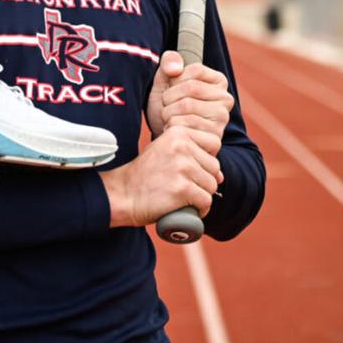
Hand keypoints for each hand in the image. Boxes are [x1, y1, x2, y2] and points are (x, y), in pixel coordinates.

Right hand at [100, 125, 223, 227]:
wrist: (122, 194)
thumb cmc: (144, 176)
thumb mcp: (164, 153)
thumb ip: (190, 155)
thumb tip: (221, 175)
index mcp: (178, 132)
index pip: (214, 143)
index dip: (207, 159)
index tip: (192, 170)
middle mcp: (182, 146)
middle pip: (214, 166)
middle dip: (204, 180)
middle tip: (186, 188)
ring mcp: (182, 167)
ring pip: (212, 185)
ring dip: (202, 196)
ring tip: (186, 199)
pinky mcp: (182, 188)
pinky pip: (205, 201)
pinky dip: (201, 210)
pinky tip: (189, 210)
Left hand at [145, 51, 233, 148]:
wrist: (163, 134)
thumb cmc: (166, 105)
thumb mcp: (164, 79)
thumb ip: (169, 62)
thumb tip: (176, 68)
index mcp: (218, 81)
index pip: (194, 70)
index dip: (175, 80)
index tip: (171, 90)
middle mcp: (226, 99)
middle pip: (191, 88)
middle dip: (169, 97)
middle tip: (167, 107)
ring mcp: (222, 119)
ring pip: (187, 105)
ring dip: (168, 113)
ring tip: (169, 118)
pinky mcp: (214, 138)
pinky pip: (185, 125)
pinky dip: (171, 127)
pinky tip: (173, 130)